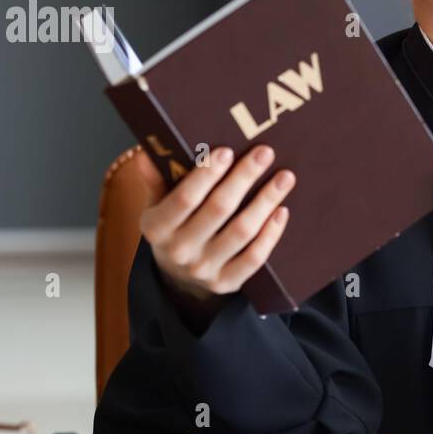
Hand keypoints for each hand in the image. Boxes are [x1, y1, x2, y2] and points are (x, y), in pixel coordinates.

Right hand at [139, 144, 296, 307]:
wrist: (177, 278)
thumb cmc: (172, 228)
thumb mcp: (157, 206)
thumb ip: (156, 180)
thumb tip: (148, 151)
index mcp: (156, 228)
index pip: (184, 198)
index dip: (206, 175)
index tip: (227, 151)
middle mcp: (179, 250)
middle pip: (218, 209)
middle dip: (243, 178)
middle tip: (265, 153)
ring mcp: (204, 270)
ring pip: (241, 231)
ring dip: (265, 201)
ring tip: (284, 178)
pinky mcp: (227, 282)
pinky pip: (254, 258)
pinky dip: (271, 234)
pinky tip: (281, 211)